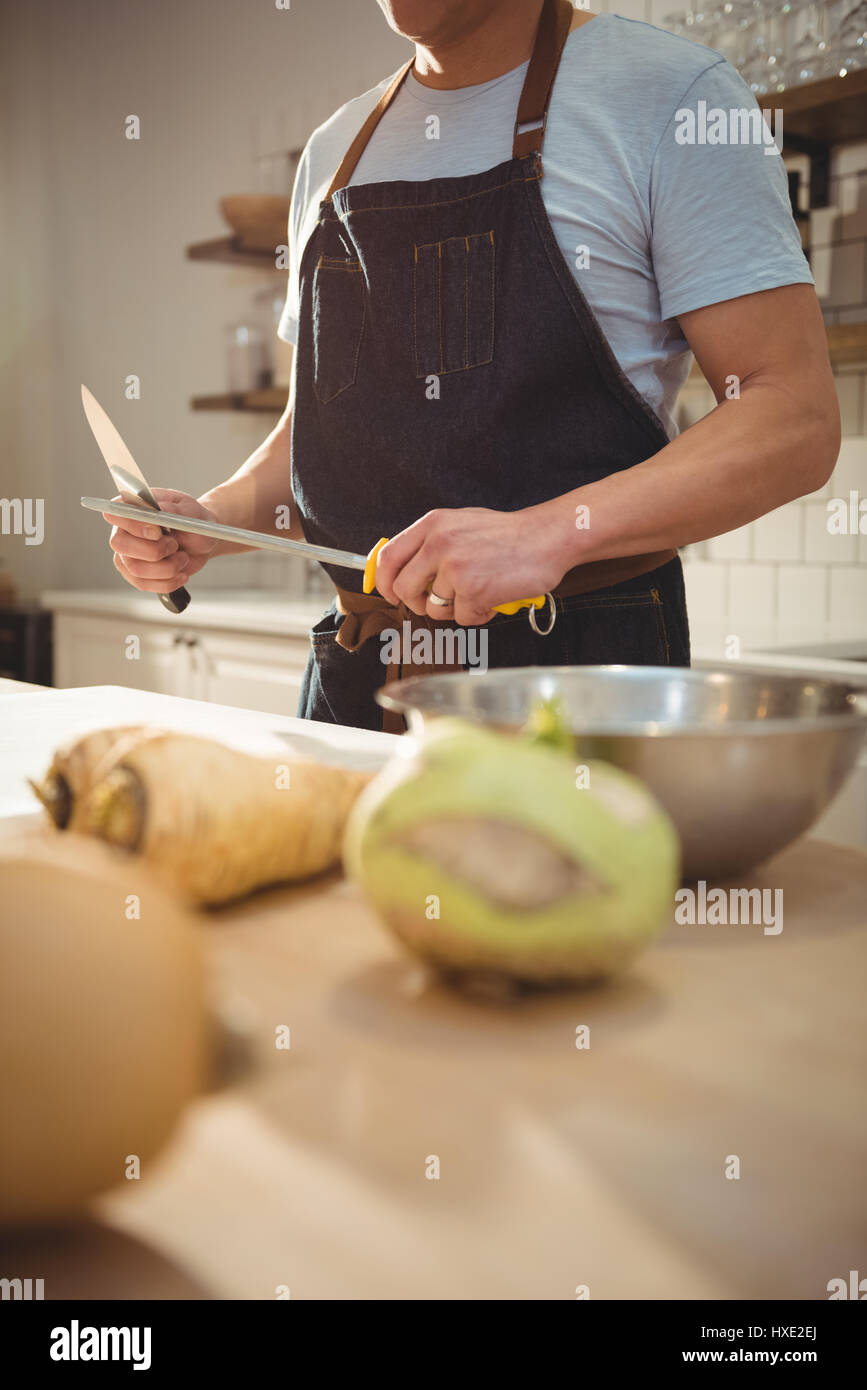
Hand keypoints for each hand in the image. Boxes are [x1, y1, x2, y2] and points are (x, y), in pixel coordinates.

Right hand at [104, 489, 218, 592]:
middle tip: (175, 546)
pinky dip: (168, 582)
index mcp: (133, 507)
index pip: (116, 513)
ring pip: (136, 569)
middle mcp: (124, 530)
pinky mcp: (136, 574)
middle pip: (121, 545)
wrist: (201, 541)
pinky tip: (181, 573)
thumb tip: (160, 509)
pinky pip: (144, 584)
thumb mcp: (190, 510)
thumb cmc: (192, 519)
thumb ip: (175, 509)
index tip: (157, 532)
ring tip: (182, 558)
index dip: (133, 524)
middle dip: (153, 550)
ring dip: (167, 567)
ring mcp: (127, 554)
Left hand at [374, 506, 567, 625]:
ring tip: (478, 592)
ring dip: (455, 609)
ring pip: (434, 608)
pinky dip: (478, 614)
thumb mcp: (461, 523)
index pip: (388, 558)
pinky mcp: (473, 591)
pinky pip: (462, 618)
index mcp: (433, 524)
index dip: (384, 582)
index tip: (391, 594)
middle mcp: (439, 544)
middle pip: (404, 589)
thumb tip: (403, 567)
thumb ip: (431, 542)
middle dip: (418, 603)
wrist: (547, 538)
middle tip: (437, 602)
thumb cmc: (508, 534)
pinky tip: (493, 597)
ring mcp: (455, 568)